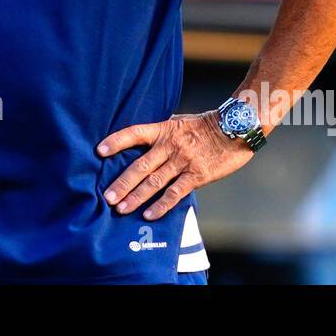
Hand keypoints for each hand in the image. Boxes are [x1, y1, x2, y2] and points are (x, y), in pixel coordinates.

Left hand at [97, 112, 253, 219]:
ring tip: (120, 208)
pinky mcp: (197, 175)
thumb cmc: (207, 125)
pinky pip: (176, 193)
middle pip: (140, 165)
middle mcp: (170, 145)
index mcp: (164, 129)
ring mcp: (183, 161)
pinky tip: (148, 214)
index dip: (117, 141)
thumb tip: (142, 138)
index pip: (135, 133)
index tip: (99, 151)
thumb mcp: (180, 121)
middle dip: (122, 182)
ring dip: (136, 196)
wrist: (236, 129)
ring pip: (154, 181)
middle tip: (107, 196)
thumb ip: (162, 131)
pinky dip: (161, 205)